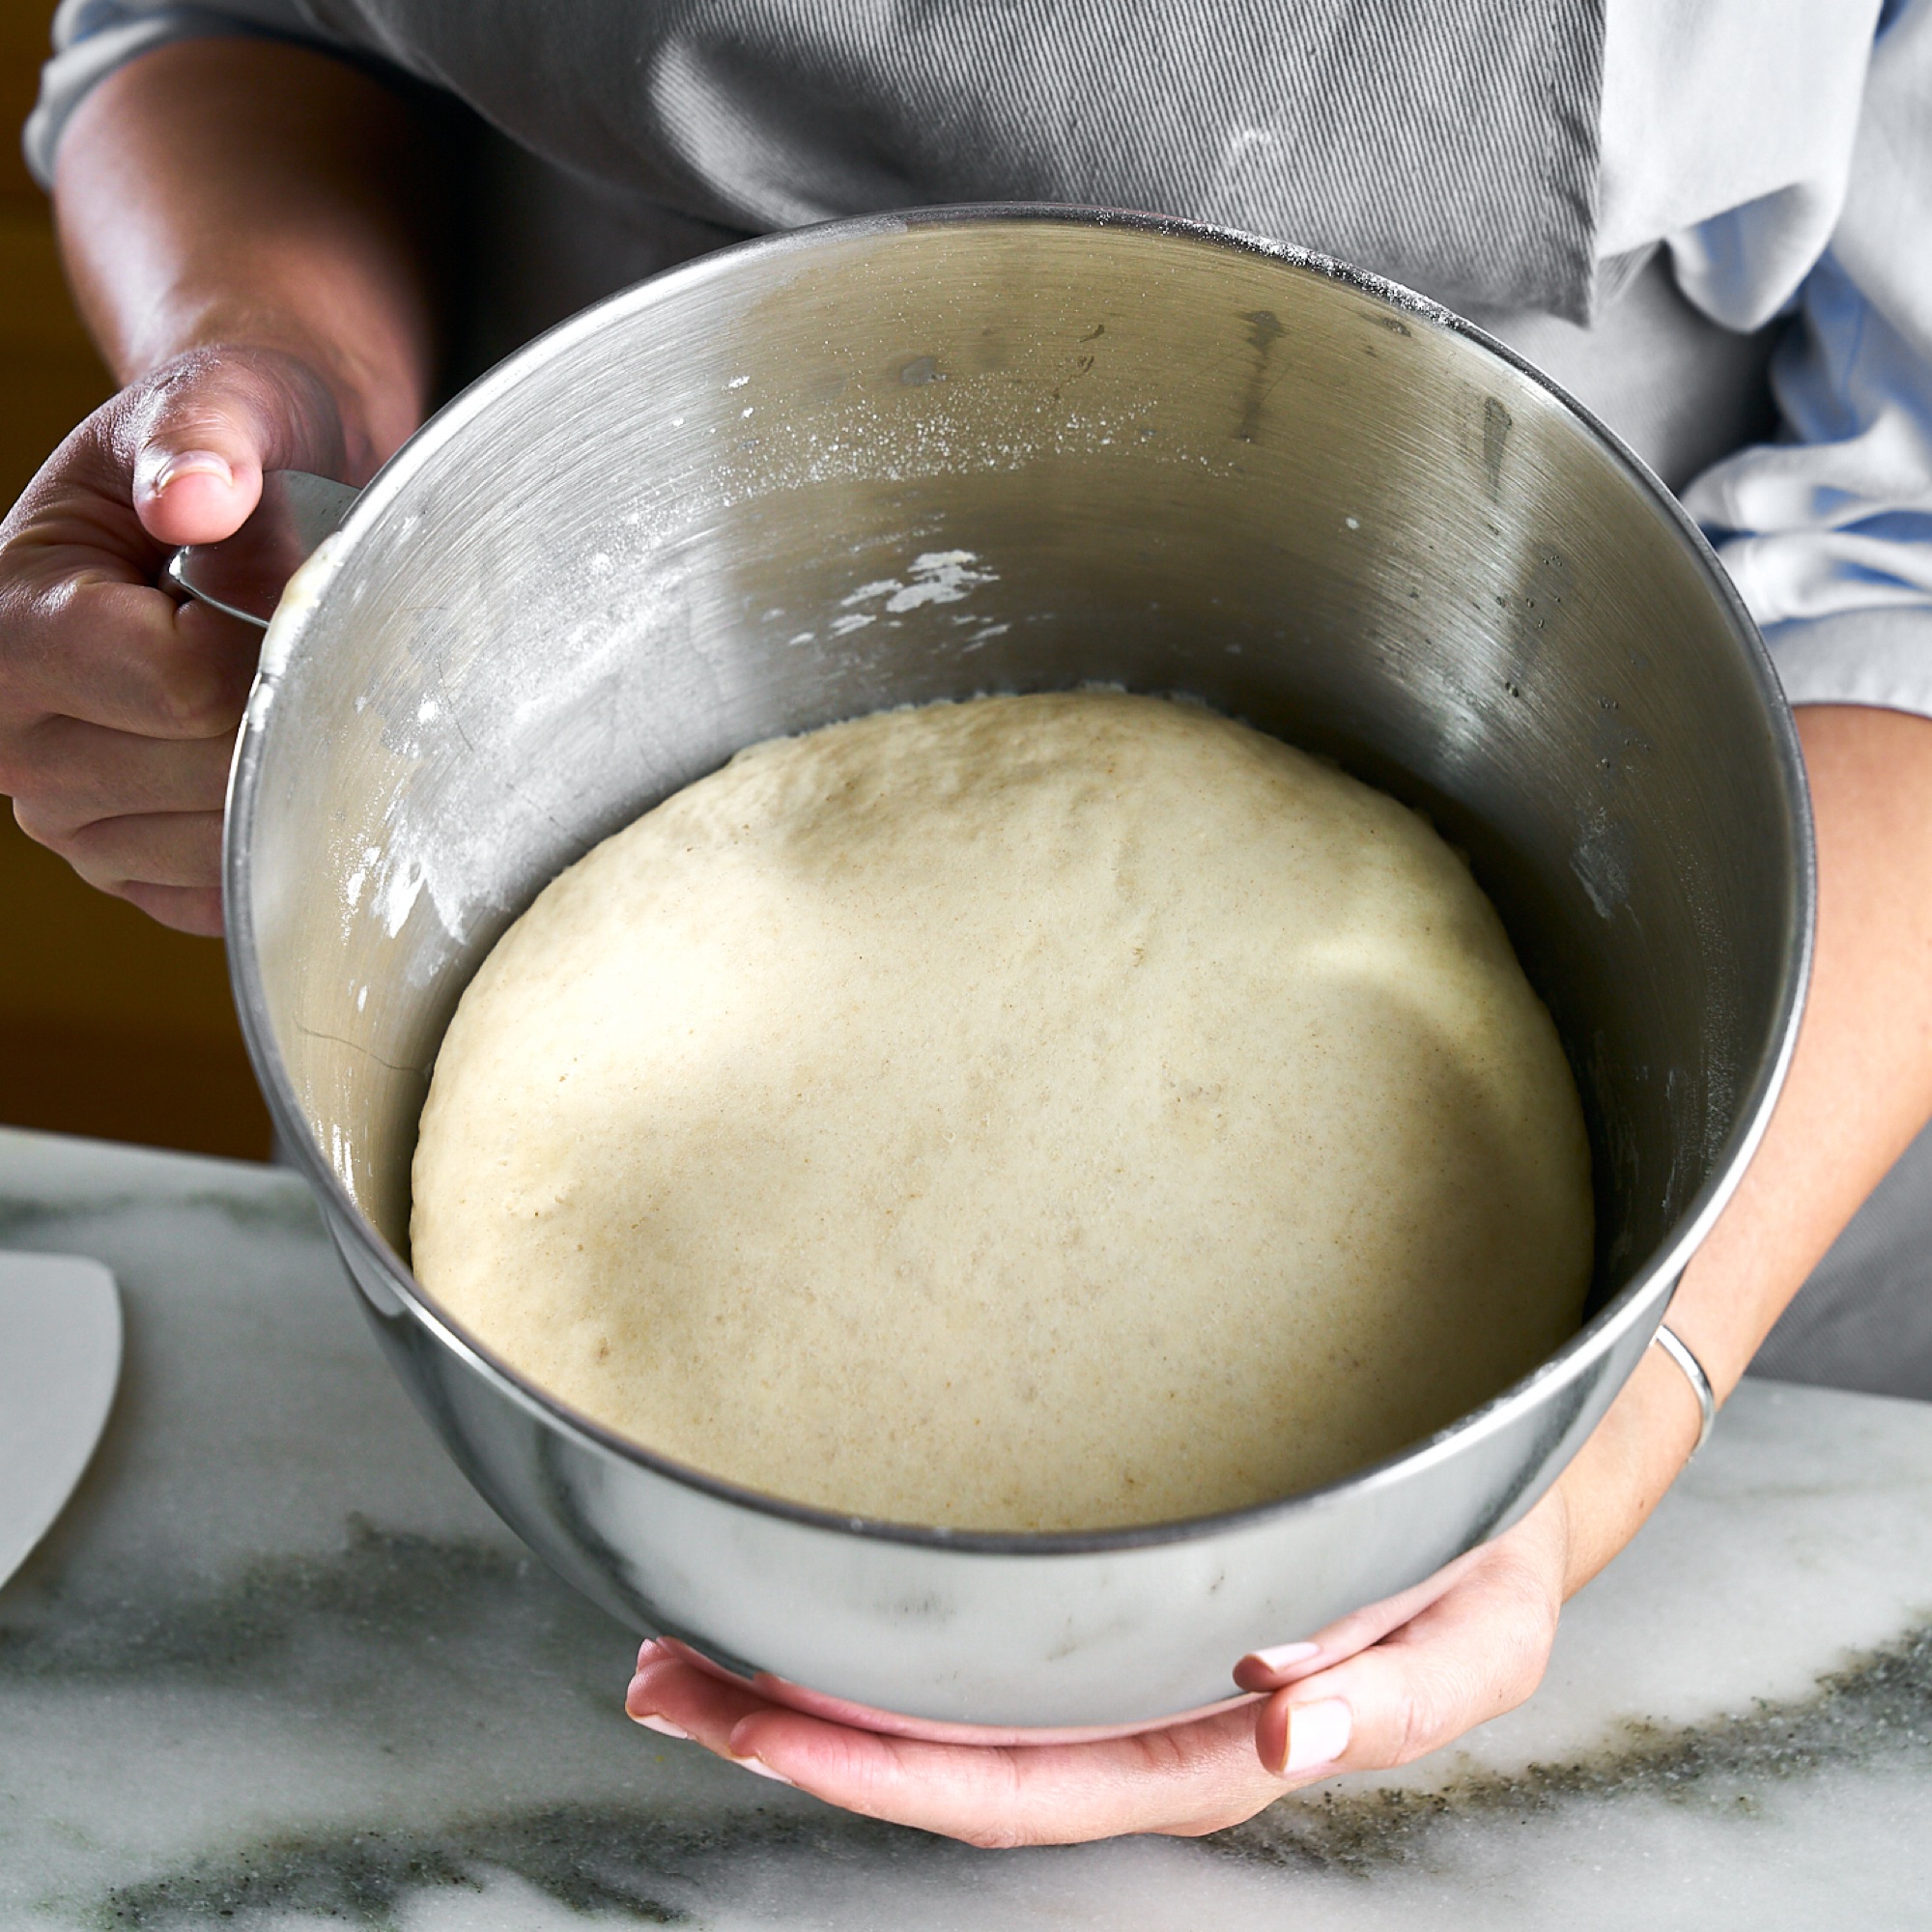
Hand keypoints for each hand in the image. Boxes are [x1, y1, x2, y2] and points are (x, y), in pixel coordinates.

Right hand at [0, 345, 349, 931]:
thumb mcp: (226, 401)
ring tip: (270, 679)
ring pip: (237, 833)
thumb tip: (192, 497)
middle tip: (284, 630)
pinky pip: (240, 880)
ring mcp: (71, 821)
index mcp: (7, 626)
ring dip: (297, 758)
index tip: (273, 582)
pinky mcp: (134, 874)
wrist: (247, 507)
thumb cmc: (235, 450)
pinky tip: (278, 745)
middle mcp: (13, 738)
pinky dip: (288, 822)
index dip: (268, 638)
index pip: (185, 684)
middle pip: (217, 766)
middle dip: (288, 696)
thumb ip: (209, 434)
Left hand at [625, 1488, 1568, 1845]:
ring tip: (685, 1647)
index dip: (882, 1770)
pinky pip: (980, 1646)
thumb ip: (1396, 1692)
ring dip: (808, 1687)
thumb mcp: (1477, 1636)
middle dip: (796, 1733)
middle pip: (943, 1758)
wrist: (1484, 1501)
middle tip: (662, 1677)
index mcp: (1206, 1746)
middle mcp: (1134, 1721)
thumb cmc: (1477, 1565)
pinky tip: (809, 1604)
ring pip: (943, 1707)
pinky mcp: (1109, 1610)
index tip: (758, 1729)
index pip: (1019, 1785)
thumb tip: (1289, 1738)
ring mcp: (1112, 1673)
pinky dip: (879, 1635)